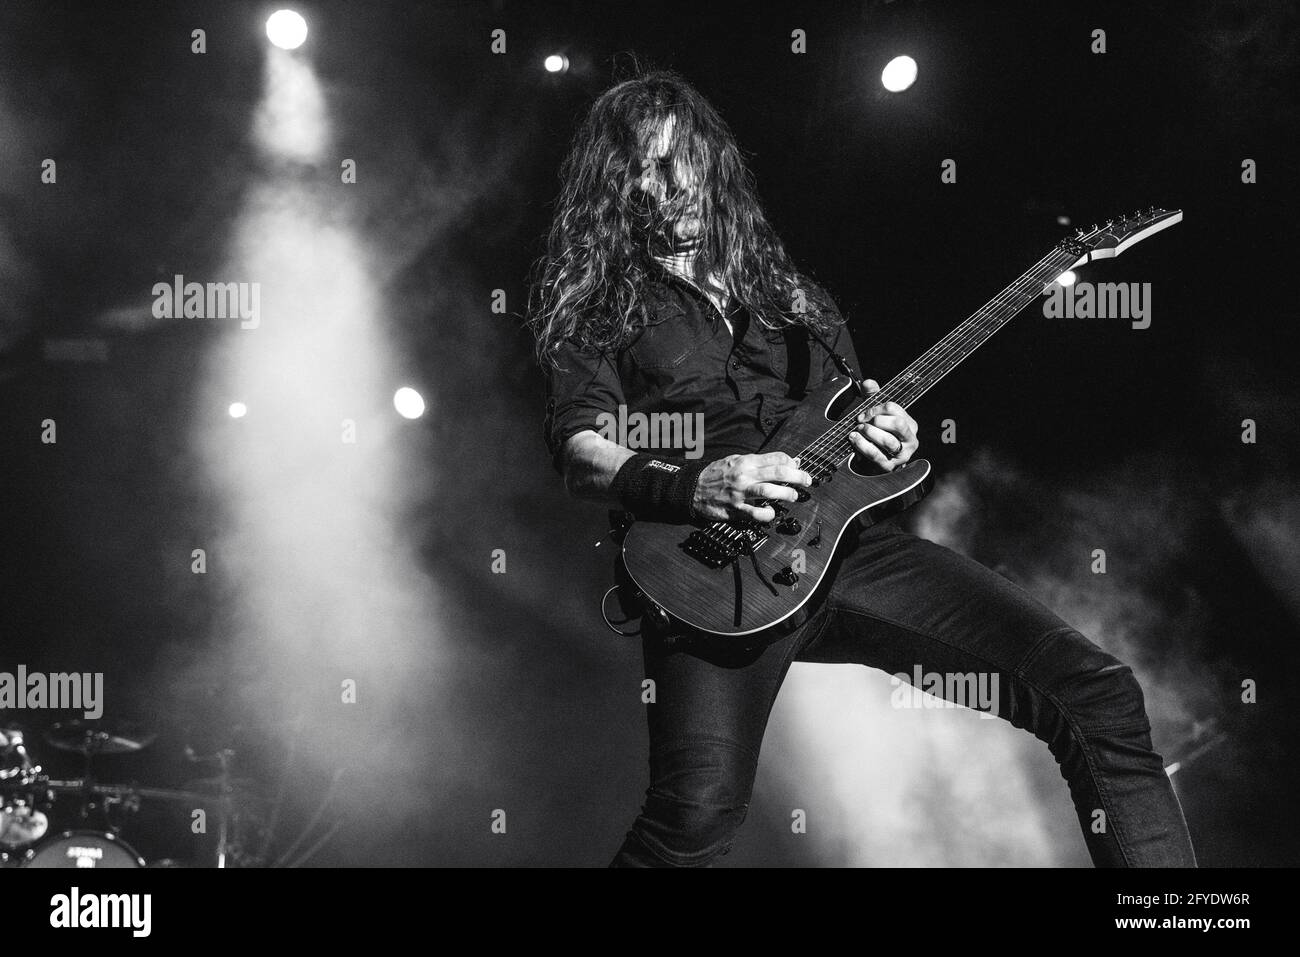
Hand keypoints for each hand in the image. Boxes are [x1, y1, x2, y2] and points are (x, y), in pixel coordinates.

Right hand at [691, 451, 811, 523]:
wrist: (692, 488)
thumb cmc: (716, 474)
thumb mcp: (736, 461)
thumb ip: (758, 463)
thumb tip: (783, 463)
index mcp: (746, 461)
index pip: (776, 458)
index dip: (791, 463)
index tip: (798, 468)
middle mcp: (744, 475)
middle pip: (777, 473)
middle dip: (797, 476)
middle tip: (807, 480)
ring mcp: (740, 493)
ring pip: (769, 491)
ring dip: (786, 494)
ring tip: (793, 496)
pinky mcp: (735, 509)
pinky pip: (755, 513)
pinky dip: (767, 514)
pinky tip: (772, 513)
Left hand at [848, 379, 918, 471]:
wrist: (871, 462)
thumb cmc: (875, 434)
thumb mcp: (874, 414)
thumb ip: (872, 397)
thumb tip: (869, 383)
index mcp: (909, 424)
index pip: (895, 409)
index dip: (876, 408)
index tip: (863, 413)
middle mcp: (910, 439)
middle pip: (898, 423)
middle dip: (876, 420)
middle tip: (861, 422)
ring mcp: (902, 454)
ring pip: (889, 441)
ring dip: (870, 433)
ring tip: (858, 430)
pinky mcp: (889, 467)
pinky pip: (877, 455)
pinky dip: (863, 446)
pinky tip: (854, 439)